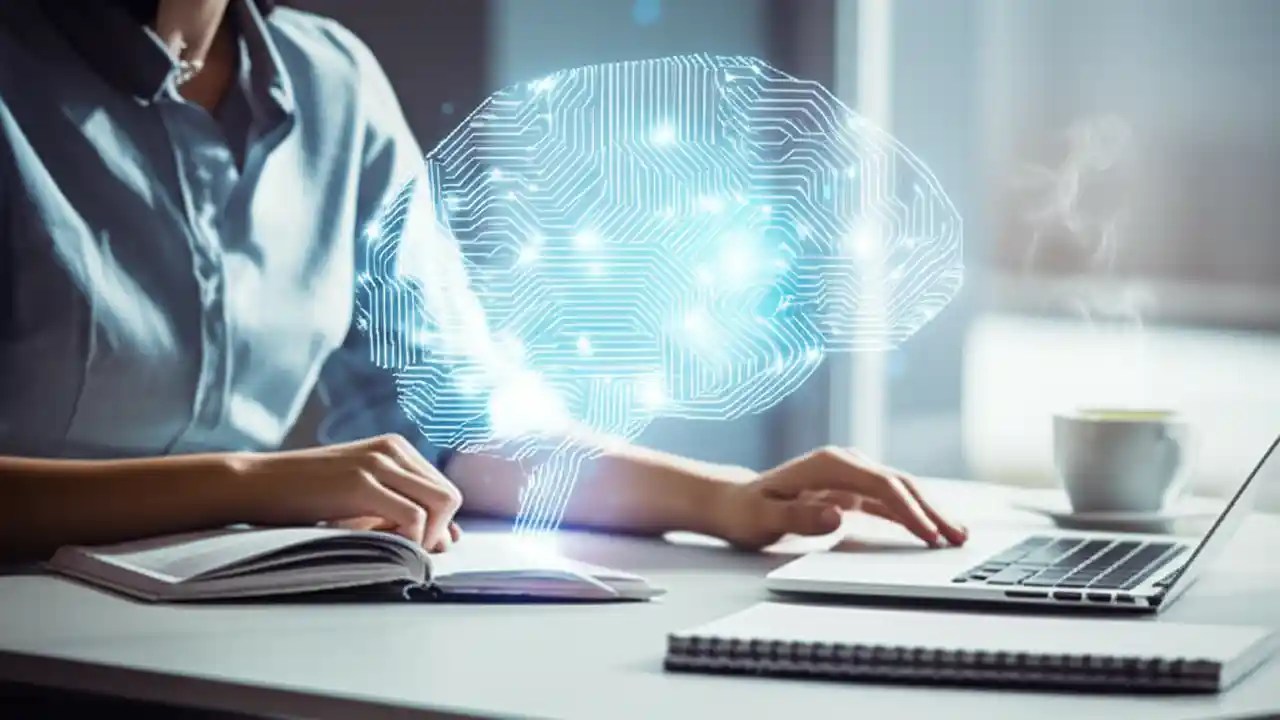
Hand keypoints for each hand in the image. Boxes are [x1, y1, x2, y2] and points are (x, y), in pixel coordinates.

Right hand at [225, 434, 462, 550]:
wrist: (256, 485)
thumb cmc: (305, 496)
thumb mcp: (360, 497)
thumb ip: (401, 508)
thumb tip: (449, 538)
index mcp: (396, 448)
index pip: (444, 488)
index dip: (440, 523)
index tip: (421, 544)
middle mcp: (393, 449)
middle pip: (450, 497)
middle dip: (438, 531)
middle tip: (408, 551)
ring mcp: (379, 463)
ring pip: (442, 504)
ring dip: (427, 536)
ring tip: (394, 548)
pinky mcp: (362, 483)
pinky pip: (413, 517)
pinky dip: (409, 539)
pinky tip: (380, 545)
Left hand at [709, 446, 967, 550]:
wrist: (734, 502)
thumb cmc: (746, 511)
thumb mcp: (763, 517)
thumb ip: (798, 515)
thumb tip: (837, 515)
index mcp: (828, 464)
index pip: (880, 484)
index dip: (908, 509)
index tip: (928, 534)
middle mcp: (844, 463)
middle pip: (898, 483)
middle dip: (931, 509)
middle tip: (958, 537)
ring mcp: (850, 476)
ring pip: (900, 491)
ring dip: (929, 511)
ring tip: (957, 535)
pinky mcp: (852, 491)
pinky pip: (890, 502)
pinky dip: (912, 515)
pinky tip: (931, 530)